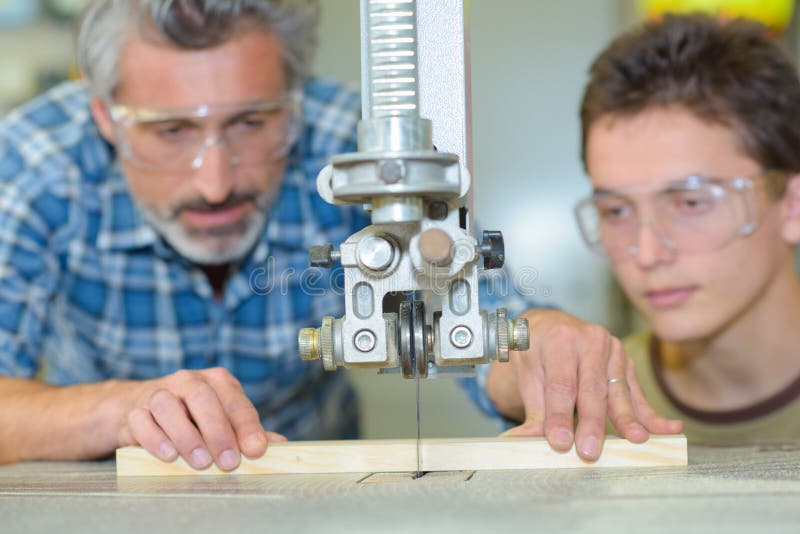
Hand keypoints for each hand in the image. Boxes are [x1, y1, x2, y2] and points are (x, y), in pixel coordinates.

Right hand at [116, 367, 285, 470]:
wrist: (140, 407)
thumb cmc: (192, 415)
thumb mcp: (223, 419)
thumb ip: (247, 431)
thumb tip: (280, 445)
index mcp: (217, 381)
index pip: (235, 400)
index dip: (247, 426)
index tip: (256, 450)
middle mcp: (188, 380)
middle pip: (202, 397)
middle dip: (218, 431)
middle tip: (228, 462)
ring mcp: (159, 392)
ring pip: (168, 405)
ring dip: (185, 435)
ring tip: (200, 461)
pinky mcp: (134, 410)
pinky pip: (141, 419)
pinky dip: (155, 437)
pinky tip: (169, 455)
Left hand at [487, 309, 681, 460]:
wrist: (552, 327)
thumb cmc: (538, 353)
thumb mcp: (527, 375)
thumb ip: (533, 410)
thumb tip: (523, 442)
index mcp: (560, 339)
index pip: (561, 384)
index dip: (559, 415)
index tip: (559, 442)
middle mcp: (589, 340)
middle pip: (592, 388)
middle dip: (591, 422)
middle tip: (589, 451)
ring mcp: (612, 351)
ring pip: (618, 392)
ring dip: (626, 419)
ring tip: (636, 440)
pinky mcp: (626, 364)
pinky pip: (637, 393)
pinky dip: (651, 414)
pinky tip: (668, 429)